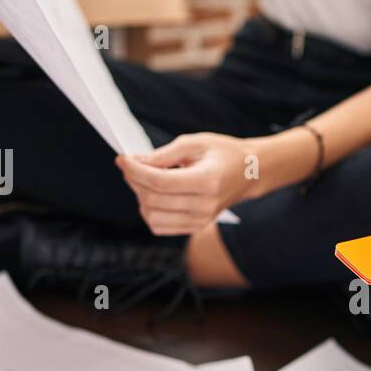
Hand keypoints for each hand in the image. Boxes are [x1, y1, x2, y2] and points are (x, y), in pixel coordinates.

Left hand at [116, 133, 256, 235]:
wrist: (248, 174)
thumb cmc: (223, 154)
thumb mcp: (195, 143)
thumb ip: (163, 154)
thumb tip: (135, 161)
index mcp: (208, 181)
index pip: (160, 182)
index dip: (135, 170)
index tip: (122, 158)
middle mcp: (205, 206)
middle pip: (153, 199)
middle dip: (134, 181)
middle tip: (132, 165)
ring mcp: (201, 220)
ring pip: (153, 217)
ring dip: (141, 197)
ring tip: (145, 180)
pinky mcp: (195, 227)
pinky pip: (160, 227)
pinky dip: (150, 211)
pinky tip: (154, 195)